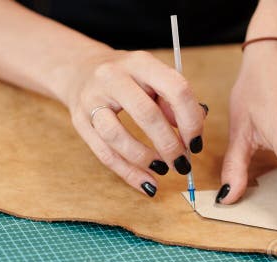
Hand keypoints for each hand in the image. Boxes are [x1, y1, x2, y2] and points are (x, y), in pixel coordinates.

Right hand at [65, 49, 205, 196]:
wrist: (80, 70)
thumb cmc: (128, 80)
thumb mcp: (153, 80)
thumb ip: (174, 103)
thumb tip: (192, 134)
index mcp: (140, 62)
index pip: (175, 88)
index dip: (191, 120)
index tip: (196, 143)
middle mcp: (113, 77)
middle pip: (146, 114)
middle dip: (169, 144)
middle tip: (182, 163)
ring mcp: (92, 99)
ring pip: (117, 136)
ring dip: (145, 159)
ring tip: (162, 168)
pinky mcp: (79, 121)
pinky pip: (104, 153)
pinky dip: (128, 173)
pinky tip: (146, 183)